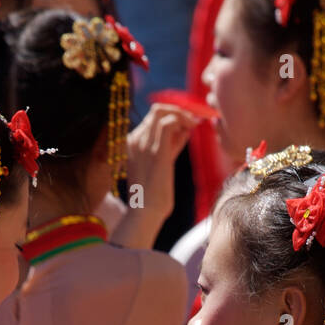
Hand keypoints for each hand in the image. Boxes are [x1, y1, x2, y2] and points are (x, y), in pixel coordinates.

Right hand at [127, 104, 199, 220]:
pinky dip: (182, 121)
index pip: (151, 118)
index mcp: (130, 144)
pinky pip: (168, 123)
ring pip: (161, 111)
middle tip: (193, 121)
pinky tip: (190, 130)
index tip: (187, 123)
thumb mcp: (161, 166)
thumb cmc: (153, 196)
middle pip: (156, 110)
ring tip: (193, 125)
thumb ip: (170, 147)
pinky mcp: (156, 152)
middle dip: (178, 111)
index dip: (172, 115)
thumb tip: (184, 131)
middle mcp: (134, 140)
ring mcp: (144, 144)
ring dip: (181, 114)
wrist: (144, 213)